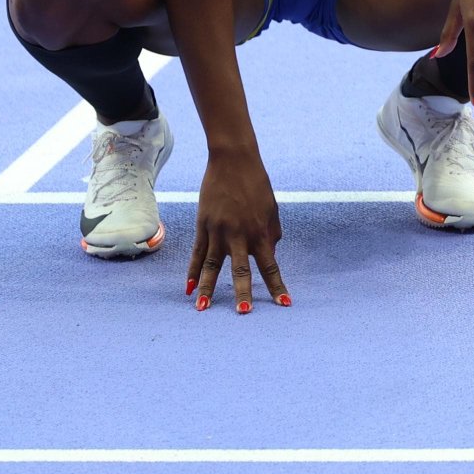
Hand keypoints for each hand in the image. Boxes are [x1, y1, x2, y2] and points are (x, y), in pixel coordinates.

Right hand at [187, 148, 288, 312]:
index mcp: (261, 233)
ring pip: (213, 266)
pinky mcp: (204, 225)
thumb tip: (271, 251)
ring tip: (203, 308)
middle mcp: (240, 235)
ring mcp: (219, 231)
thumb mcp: (272, 209)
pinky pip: (197, 253)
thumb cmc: (257, 184)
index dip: (277, 286)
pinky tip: (189, 288)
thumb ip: (272, 233)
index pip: (271, 266)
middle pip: (241, 271)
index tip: (285, 304)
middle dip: (243, 293)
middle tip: (243, 313)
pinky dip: (193, 271)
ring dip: (208, 288)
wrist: (233, 160)